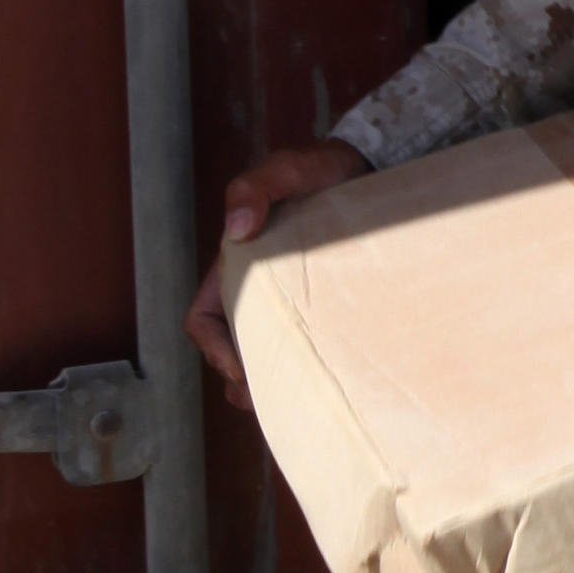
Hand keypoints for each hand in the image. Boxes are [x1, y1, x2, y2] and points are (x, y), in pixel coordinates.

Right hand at [185, 141, 368, 407]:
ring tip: (299, 404)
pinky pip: (304, 349)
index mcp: (236, 268)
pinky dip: (307, 372)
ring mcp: (288, 303)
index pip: (202, 320)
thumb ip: (257, 188)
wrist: (371, 169)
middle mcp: (255, 291)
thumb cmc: (323, 169)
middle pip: (231, 351)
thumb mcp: (288, 169)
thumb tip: (237, 229)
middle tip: (275, 401)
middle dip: (243, 382)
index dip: (213, 350)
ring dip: (273, 384)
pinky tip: (330, 385)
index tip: (240, 370)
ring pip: (266, 357)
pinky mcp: (321, 309)